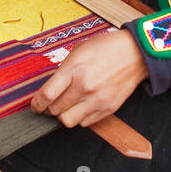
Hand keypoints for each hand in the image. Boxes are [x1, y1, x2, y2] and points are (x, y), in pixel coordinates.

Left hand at [30, 30, 147, 126]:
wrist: (135, 54)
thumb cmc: (106, 48)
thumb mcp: (78, 51)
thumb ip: (63, 71)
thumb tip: (49, 88)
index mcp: (74, 69)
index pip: (47, 95)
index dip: (37, 104)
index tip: (35, 106)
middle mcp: (85, 86)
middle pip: (55, 110)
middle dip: (49, 109)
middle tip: (50, 104)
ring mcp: (97, 100)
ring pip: (68, 121)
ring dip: (63, 115)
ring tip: (66, 106)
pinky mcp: (108, 109)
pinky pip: (85, 123)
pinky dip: (79, 118)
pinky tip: (81, 106)